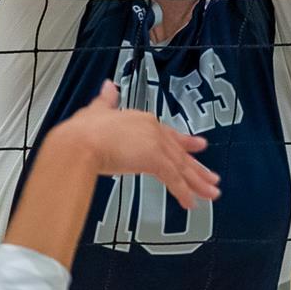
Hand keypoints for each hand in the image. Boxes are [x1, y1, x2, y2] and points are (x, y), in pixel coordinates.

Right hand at [53, 82, 219, 210]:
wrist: (78, 142)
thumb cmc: (82, 132)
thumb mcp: (96, 110)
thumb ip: (105, 100)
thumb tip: (108, 87)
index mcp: (141, 120)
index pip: (169, 134)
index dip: (185, 142)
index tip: (198, 146)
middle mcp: (153, 130)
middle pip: (179, 153)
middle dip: (197, 168)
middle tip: (212, 178)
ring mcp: (155, 145)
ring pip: (181, 168)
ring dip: (197, 183)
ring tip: (211, 193)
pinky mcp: (153, 160)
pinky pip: (173, 180)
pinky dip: (183, 192)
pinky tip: (190, 203)